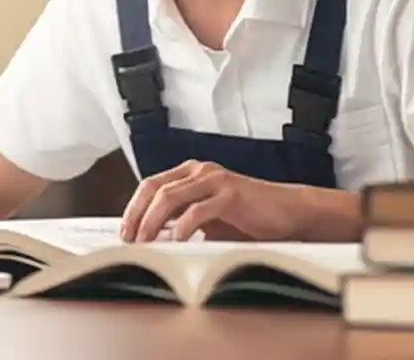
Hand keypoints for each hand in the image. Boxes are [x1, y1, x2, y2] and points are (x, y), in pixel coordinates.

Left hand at [120, 160, 308, 242]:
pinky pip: (197, 210)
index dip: (133, 207)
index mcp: (191, 173)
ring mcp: (215, 180)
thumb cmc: (248, 218)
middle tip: (129, 239)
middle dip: (137, 214)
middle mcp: (200, 171)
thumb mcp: (207, 218)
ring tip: (145, 242)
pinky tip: (177, 241)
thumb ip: (181, 219)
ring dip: (152, 222)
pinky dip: (182, 227)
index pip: (150, 185)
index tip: (124, 231)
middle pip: (154, 188)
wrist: (288, 213)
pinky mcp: (231, 194)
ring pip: (170, 196)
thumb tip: (151, 236)